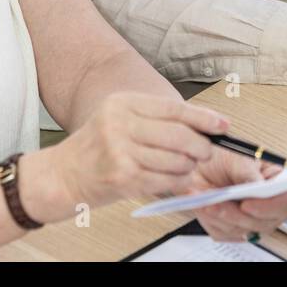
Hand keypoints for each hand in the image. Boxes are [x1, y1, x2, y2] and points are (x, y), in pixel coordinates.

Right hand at [24, 92, 227, 222]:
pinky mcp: (121, 177)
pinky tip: (173, 180)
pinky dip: (177, 183)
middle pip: (179, 135)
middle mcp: (120, 123)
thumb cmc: (98, 148)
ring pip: (176, 160)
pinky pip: (165, 181)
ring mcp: (120, 150)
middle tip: (206, 152)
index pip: (174, 108)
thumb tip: (204, 125)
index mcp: (124, 103)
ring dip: (188, 167)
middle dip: (202, 146)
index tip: (222, 125)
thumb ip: (158, 119)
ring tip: (185, 167)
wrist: (63, 174)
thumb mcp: (121, 119)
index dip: (204, 118)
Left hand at [186, 149, 286, 241]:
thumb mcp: (237, 156)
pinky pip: (223, 233)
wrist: (201, 164)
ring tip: (205, 200)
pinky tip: (202, 205)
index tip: (246, 204)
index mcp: (277, 183)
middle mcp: (268, 206)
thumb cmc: (224, 157)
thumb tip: (256, 185)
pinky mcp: (233, 229)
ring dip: (220, 215)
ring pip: (240, 230)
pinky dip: (211, 220)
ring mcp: (252, 220)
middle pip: (262, 223)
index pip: (285, 201)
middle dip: (236, 214)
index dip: (268, 207)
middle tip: (217, 202)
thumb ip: (247, 171)